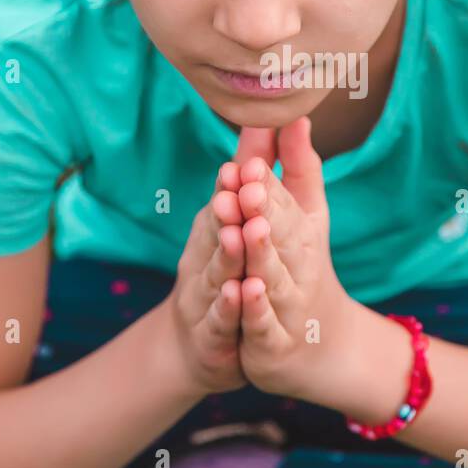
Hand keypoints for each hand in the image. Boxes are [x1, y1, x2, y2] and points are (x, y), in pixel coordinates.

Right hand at [162, 162, 248, 395]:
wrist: (200, 348)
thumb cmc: (228, 273)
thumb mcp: (240, 223)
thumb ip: (255, 174)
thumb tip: (267, 120)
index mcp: (216, 229)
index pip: (224, 201)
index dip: (231, 184)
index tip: (243, 163)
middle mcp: (204, 258)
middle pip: (216, 232)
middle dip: (227, 212)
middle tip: (236, 191)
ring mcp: (205, 296)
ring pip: (218, 273)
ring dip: (227, 254)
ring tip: (240, 235)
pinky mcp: (213, 333)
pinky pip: (222, 319)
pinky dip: (230, 306)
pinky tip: (241, 293)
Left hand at [234, 117, 359, 401]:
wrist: (320, 346)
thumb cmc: (302, 267)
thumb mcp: (304, 216)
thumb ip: (295, 168)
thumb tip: (295, 115)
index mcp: (301, 233)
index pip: (282, 204)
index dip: (265, 185)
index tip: (248, 162)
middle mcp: (298, 265)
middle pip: (280, 236)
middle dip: (264, 210)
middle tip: (248, 184)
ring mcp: (287, 304)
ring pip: (272, 276)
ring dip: (260, 253)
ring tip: (248, 229)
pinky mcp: (273, 339)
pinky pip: (264, 322)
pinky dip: (256, 308)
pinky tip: (245, 289)